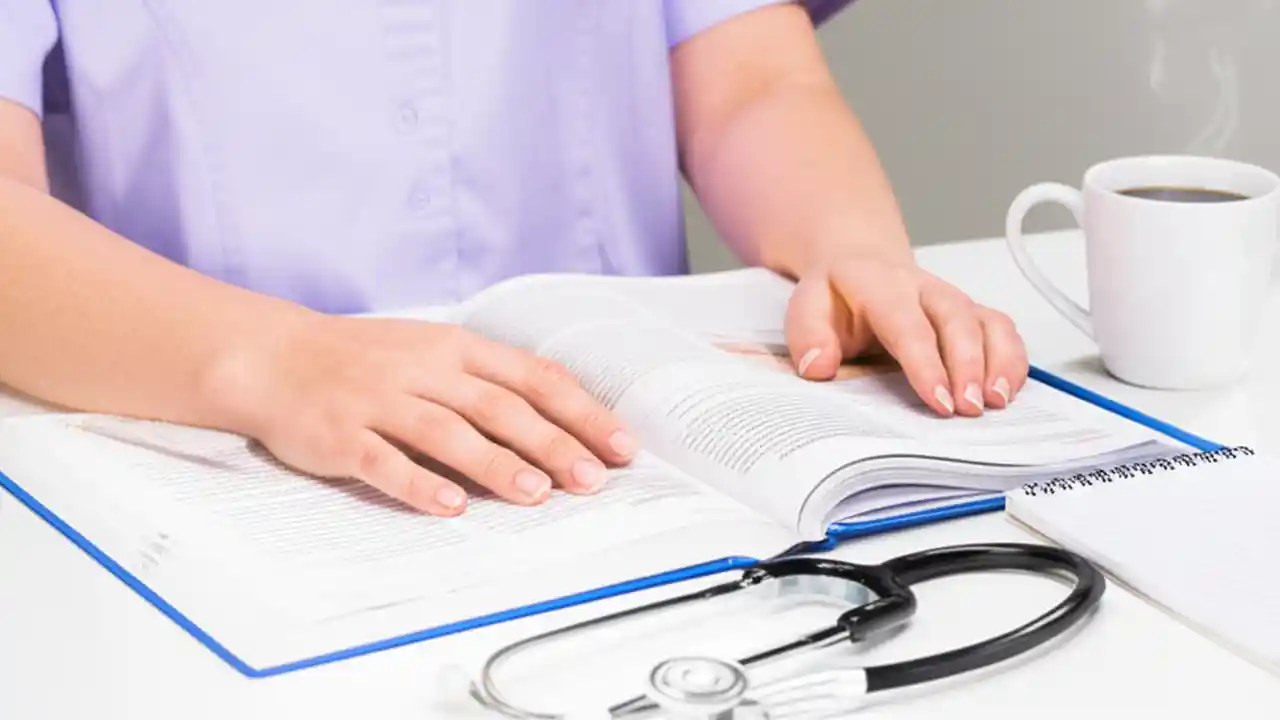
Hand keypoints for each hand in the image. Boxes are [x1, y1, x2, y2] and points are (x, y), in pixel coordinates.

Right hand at [214, 315, 635, 515]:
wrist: (273, 356)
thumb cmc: (365, 360)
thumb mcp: (432, 351)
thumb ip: (487, 382)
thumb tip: (558, 426)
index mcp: (455, 348)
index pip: (532, 377)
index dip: (580, 411)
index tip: (620, 444)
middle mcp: (423, 369)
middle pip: (499, 407)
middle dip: (552, 444)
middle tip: (592, 479)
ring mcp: (380, 400)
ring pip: (447, 432)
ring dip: (495, 464)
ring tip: (536, 494)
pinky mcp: (342, 433)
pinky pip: (384, 460)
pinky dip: (418, 483)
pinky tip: (450, 506)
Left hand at [783, 252, 1029, 416]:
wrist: (859, 267)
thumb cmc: (835, 299)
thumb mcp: (806, 309)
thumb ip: (807, 335)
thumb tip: (818, 366)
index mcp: (881, 284)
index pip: (907, 323)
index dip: (926, 363)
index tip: (938, 401)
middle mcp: (925, 288)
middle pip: (957, 320)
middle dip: (968, 366)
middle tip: (969, 409)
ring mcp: (953, 300)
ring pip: (988, 323)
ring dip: (998, 363)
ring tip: (995, 403)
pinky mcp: (972, 314)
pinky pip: (1002, 330)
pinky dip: (1012, 360)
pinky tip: (1006, 392)